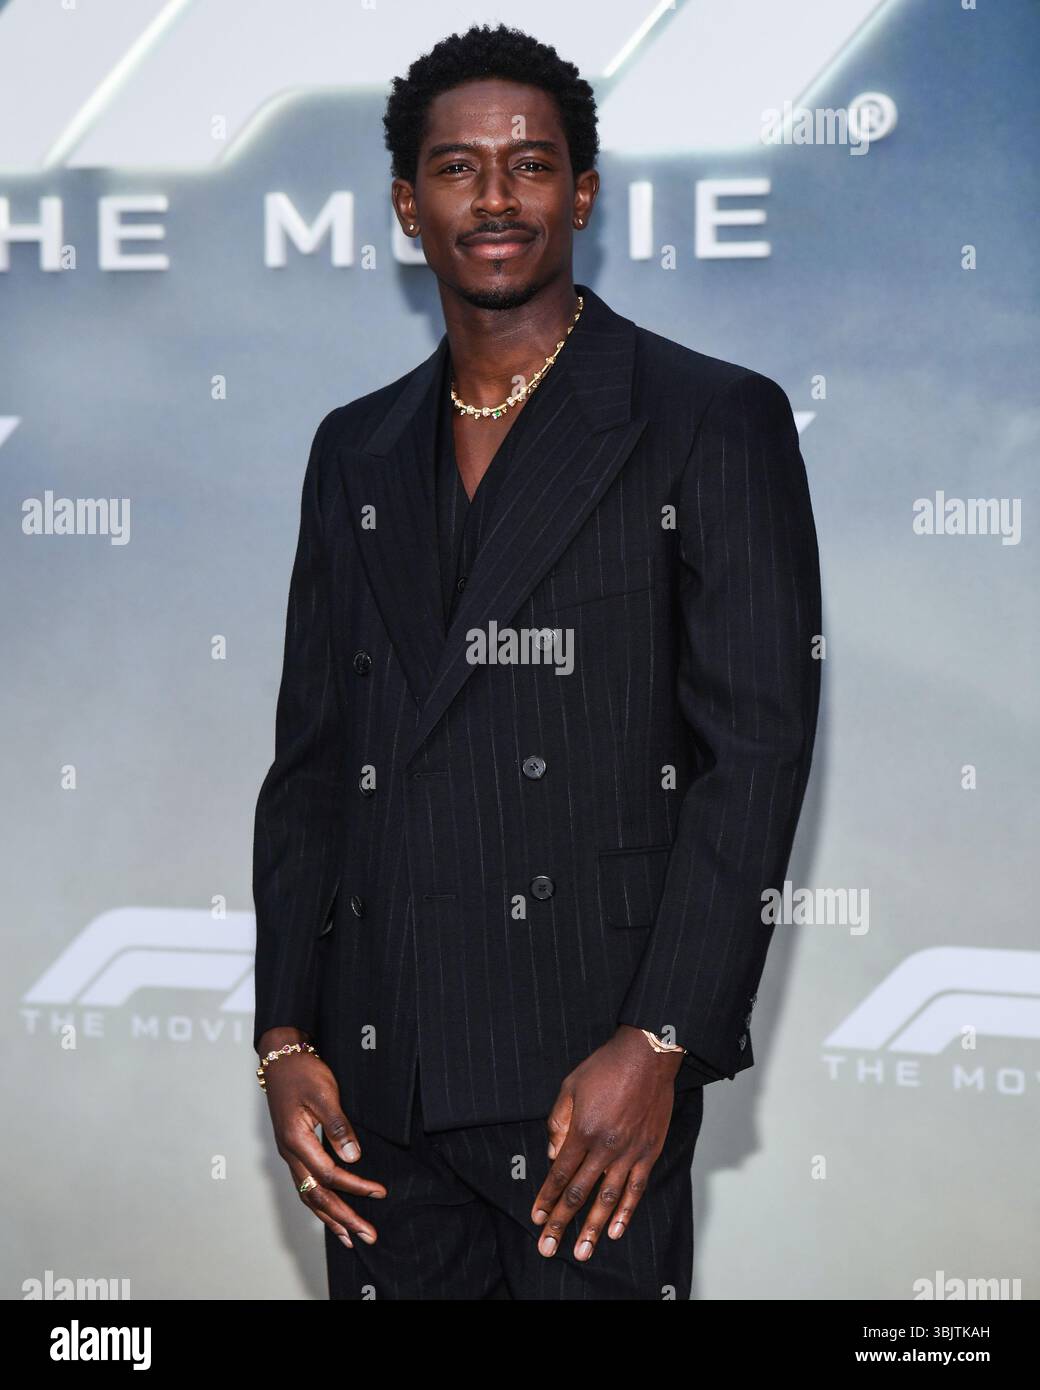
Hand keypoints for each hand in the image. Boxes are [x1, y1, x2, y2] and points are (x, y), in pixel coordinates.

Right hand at [259, 1028, 386, 1248]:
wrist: (281, 1058)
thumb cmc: (302, 1073)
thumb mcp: (324, 1094)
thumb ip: (338, 1126)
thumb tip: (353, 1157)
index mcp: (296, 1142)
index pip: (329, 1174)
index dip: (355, 1186)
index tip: (379, 1193)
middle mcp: (290, 1154)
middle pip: (317, 1196)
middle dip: (343, 1218)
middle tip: (368, 1236)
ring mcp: (290, 1154)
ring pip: (309, 1196)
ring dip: (331, 1218)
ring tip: (351, 1237)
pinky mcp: (294, 1150)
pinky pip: (306, 1186)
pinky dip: (320, 1204)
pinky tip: (331, 1213)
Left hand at [530, 1025, 682, 1260]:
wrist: (647, 1056)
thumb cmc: (606, 1067)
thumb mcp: (570, 1087)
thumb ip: (558, 1122)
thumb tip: (553, 1155)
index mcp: (582, 1131)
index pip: (560, 1174)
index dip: (547, 1198)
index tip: (537, 1218)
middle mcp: (605, 1147)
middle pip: (579, 1193)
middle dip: (562, 1223)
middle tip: (549, 1248)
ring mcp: (629, 1152)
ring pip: (607, 1199)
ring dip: (593, 1228)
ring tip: (582, 1252)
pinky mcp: (648, 1152)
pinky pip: (635, 1189)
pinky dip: (625, 1212)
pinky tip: (616, 1231)